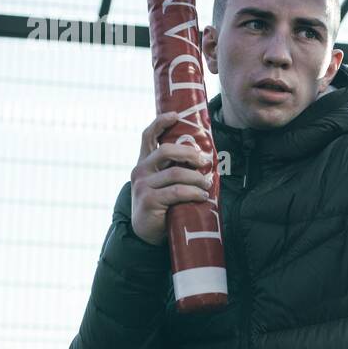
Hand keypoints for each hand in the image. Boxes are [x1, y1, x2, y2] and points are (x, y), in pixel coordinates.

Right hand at [129, 112, 213, 246]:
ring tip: (207, 184)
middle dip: (190, 153)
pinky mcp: (148, 200)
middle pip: (167, 151)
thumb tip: (205, 158)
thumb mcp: (165, 184)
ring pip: (176, 173)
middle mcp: (140, 170)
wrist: (146, 233)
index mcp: (145, 162)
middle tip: (204, 161)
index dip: (161, 123)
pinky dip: (193, 192)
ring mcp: (143, 185)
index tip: (176, 115)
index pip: (148, 136)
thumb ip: (175, 169)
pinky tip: (202, 196)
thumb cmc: (162, 205)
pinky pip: (177, 192)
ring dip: (197, 178)